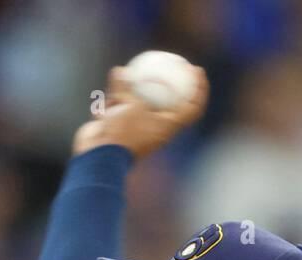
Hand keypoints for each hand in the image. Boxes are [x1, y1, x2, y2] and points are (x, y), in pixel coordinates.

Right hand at [71, 64, 208, 158]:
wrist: (101, 157)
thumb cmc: (121, 134)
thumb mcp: (126, 106)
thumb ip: (125, 87)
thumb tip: (121, 70)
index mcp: (168, 127)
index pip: (192, 108)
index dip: (200, 89)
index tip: (198, 70)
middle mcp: (157, 128)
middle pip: (171, 103)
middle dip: (174, 83)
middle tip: (176, 62)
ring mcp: (140, 128)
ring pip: (141, 102)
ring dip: (132, 90)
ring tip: (125, 74)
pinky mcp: (124, 128)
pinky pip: (123, 106)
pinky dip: (117, 97)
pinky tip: (110, 81)